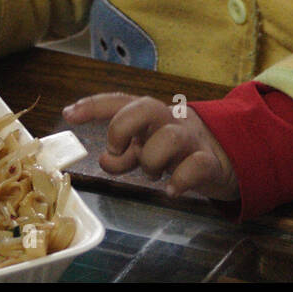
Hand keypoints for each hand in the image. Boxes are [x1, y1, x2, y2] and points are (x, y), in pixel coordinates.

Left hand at [62, 93, 238, 201]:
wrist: (224, 155)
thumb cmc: (175, 150)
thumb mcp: (145, 149)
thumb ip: (123, 154)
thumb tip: (105, 159)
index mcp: (149, 114)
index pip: (119, 101)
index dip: (93, 106)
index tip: (68, 114)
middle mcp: (168, 120)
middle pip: (143, 107)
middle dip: (122, 128)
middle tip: (117, 151)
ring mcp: (190, 139)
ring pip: (167, 138)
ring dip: (151, 161)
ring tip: (153, 175)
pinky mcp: (209, 161)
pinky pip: (194, 166)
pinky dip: (179, 180)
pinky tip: (171, 190)